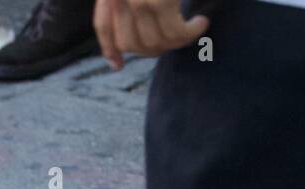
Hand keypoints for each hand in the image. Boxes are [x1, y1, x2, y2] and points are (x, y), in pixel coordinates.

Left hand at [93, 0, 209, 70]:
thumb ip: (130, 2)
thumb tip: (121, 50)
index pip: (103, 25)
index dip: (109, 48)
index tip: (117, 66)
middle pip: (130, 43)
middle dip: (154, 48)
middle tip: (177, 37)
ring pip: (153, 43)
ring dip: (178, 41)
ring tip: (194, 26)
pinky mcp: (160, 1)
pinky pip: (175, 34)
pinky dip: (191, 33)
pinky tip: (201, 22)